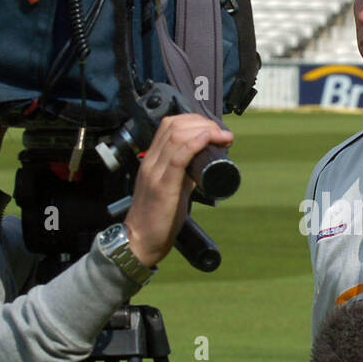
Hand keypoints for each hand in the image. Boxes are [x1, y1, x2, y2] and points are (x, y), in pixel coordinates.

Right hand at [123, 115, 233, 266]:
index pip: (169, 126)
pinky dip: (194, 144)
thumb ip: (183, 173)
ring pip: (176, 136)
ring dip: (204, 131)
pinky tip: (208, 139)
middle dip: (203, 123)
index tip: (215, 130)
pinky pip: (177, 158)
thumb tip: (202, 162)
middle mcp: (151, 162)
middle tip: (222, 134)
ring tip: (222, 138)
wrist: (140, 240)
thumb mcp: (173, 187)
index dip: (195, 121)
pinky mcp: (162, 186)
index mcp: (153, 160)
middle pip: (174, 126)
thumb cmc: (157, 217)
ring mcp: (155, 172)